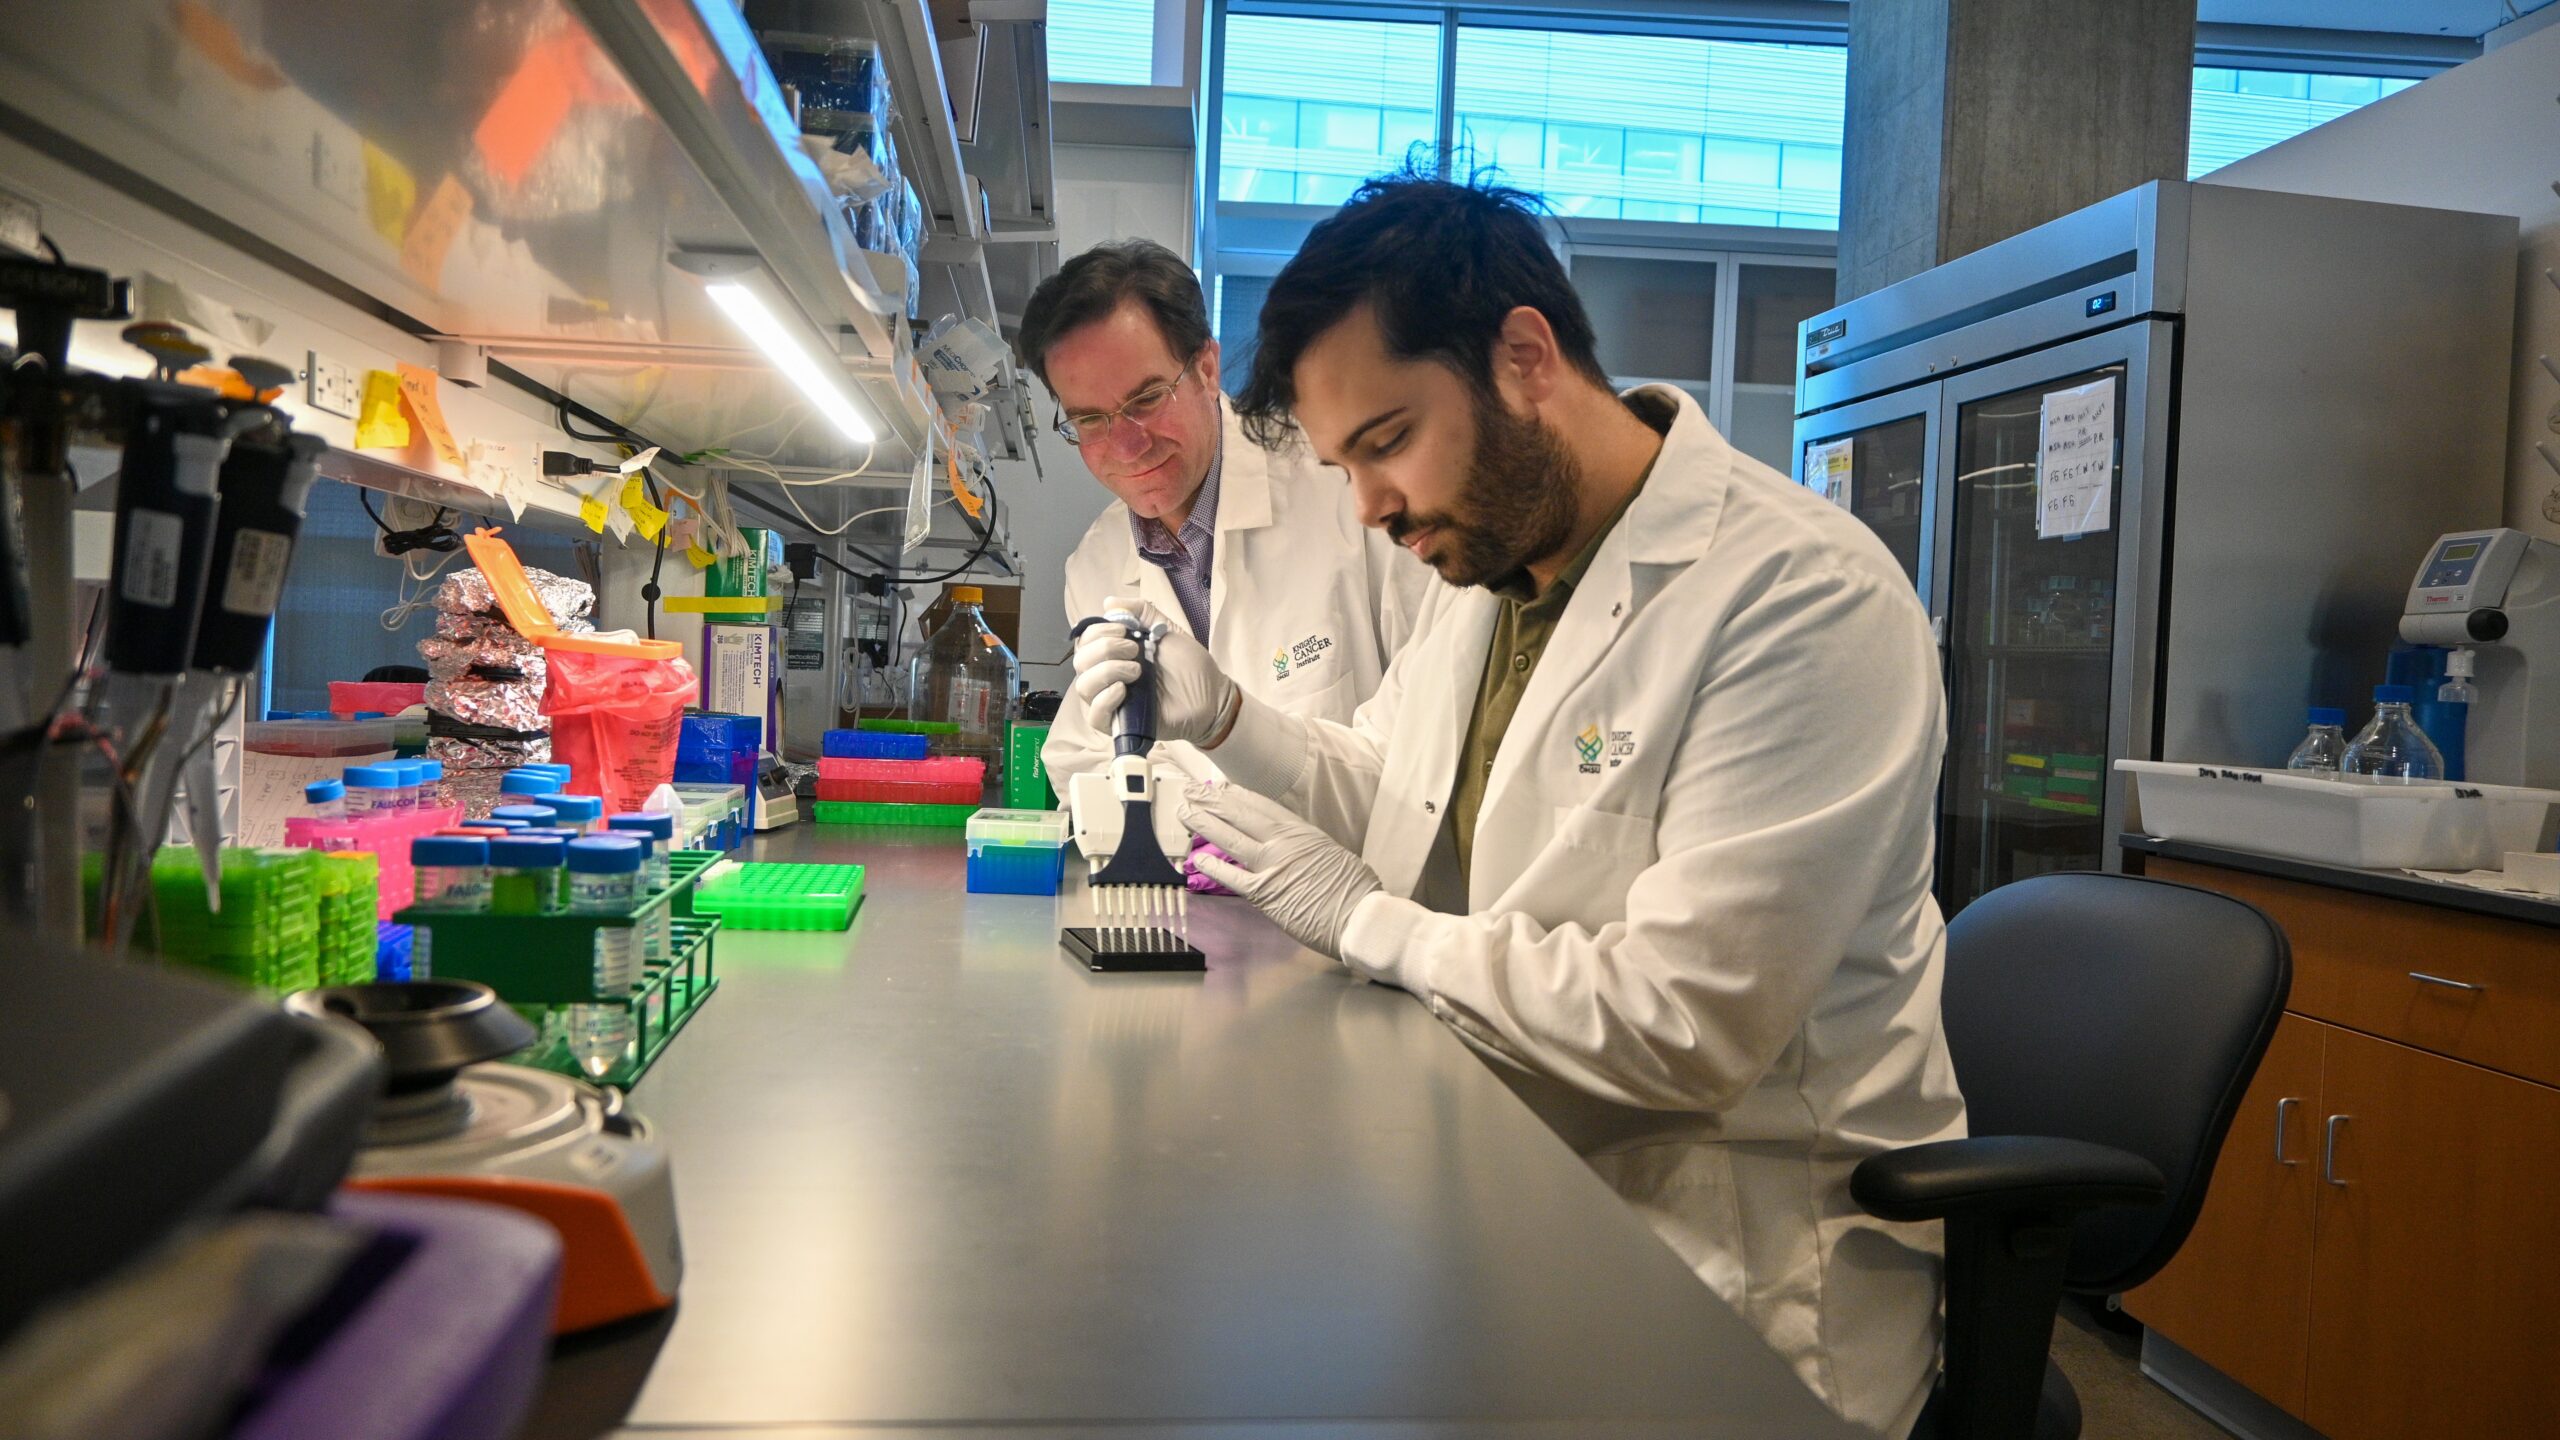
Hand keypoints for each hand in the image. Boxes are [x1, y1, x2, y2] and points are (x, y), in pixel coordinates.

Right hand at [1069, 597, 1239, 744]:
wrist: (1211, 696)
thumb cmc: (1190, 666)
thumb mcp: (1165, 629)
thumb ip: (1141, 612)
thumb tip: (1108, 601)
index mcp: (1115, 654)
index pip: (1086, 641)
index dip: (1098, 632)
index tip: (1123, 629)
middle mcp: (1107, 676)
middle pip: (1081, 661)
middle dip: (1105, 648)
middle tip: (1135, 650)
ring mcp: (1112, 701)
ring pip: (1084, 686)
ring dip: (1106, 671)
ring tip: (1137, 670)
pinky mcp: (1120, 724)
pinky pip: (1095, 716)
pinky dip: (1104, 700)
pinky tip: (1123, 690)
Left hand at [1180, 783, 1380, 957]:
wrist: (1360, 917)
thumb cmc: (1356, 890)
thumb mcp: (1333, 854)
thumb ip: (1308, 847)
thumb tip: (1296, 848)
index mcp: (1302, 831)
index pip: (1261, 806)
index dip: (1236, 795)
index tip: (1219, 787)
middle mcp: (1284, 843)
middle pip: (1240, 815)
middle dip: (1212, 801)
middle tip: (1192, 791)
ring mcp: (1273, 867)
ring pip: (1231, 839)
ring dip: (1205, 824)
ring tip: (1185, 813)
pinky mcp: (1266, 894)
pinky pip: (1233, 878)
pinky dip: (1214, 867)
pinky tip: (1197, 859)